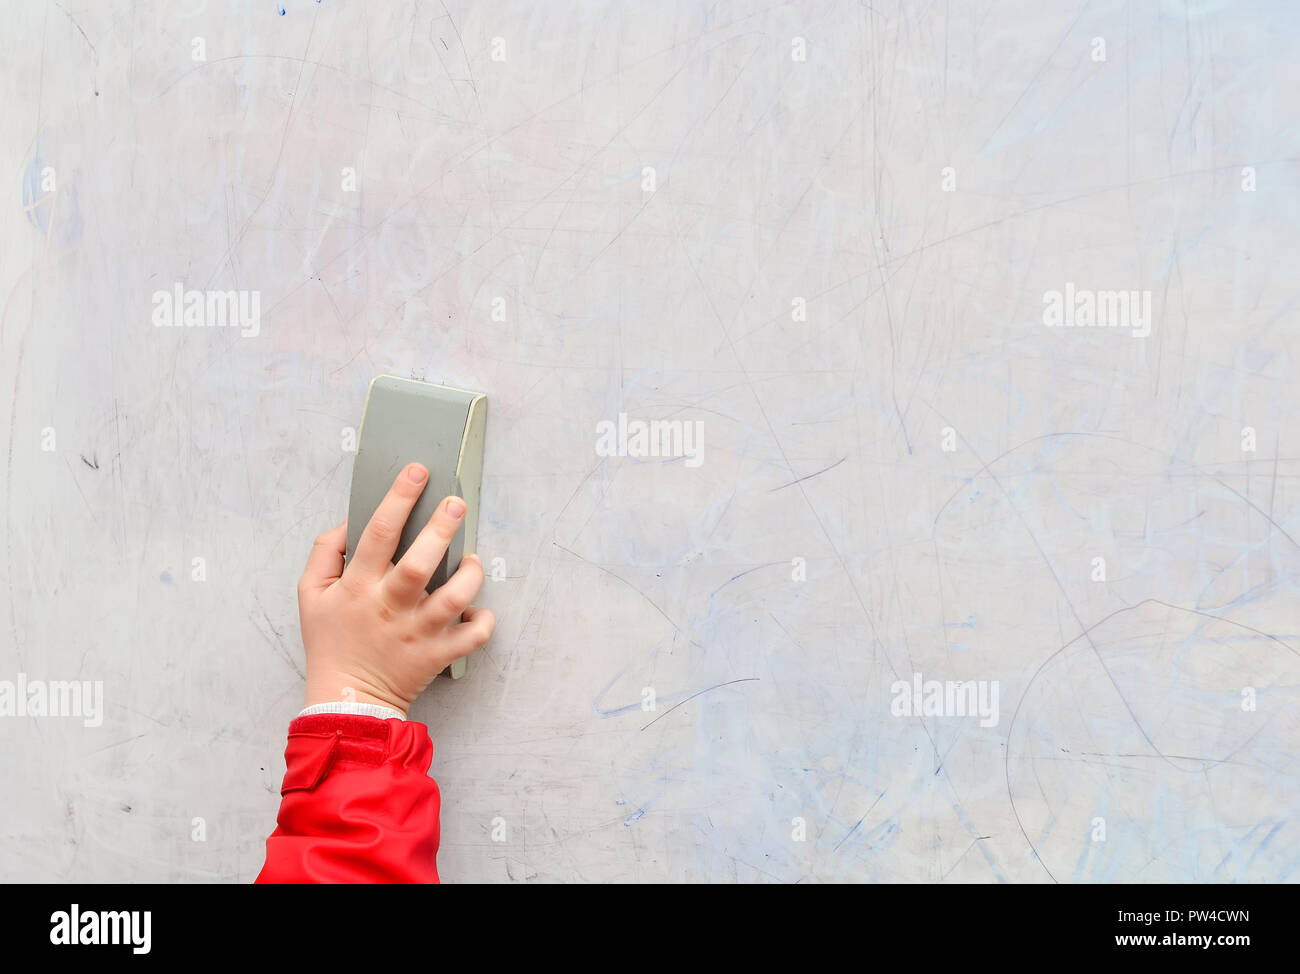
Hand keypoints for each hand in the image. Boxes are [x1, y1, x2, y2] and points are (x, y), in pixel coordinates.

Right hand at [298, 463, 495, 714]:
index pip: (378, 533)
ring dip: (470, 574)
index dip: (398, 498)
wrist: (345, 701)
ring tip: (474, 559)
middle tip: (457, 504)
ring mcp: (418, 631)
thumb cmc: (331, 641)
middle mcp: (390, 606)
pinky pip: (472, 637)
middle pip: (419, 563)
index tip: (417, 471)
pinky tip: (478, 609)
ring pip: (453, 598)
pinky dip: (483, 621)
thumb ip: (325, 551)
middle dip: (442, 529)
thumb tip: (351, 520)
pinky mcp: (438, 655)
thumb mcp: (310, 593)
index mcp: (358, 586)